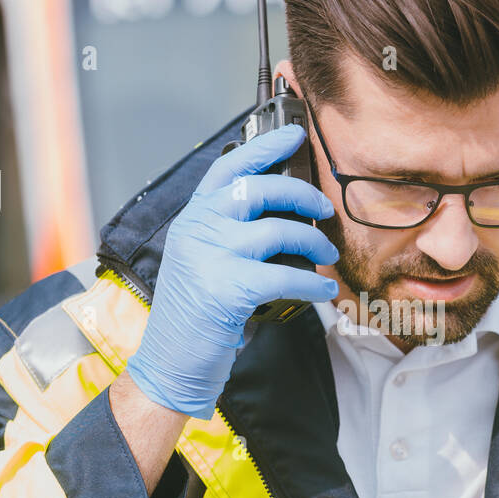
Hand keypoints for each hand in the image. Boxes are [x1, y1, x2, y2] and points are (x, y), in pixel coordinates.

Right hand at [125, 124, 338, 418]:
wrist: (171, 363)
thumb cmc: (195, 314)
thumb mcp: (202, 259)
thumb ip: (228, 230)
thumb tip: (284, 211)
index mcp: (193, 217)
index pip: (229, 167)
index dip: (264, 147)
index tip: (296, 135)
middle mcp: (197, 229)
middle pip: (259, 190)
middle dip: (302, 195)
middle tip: (324, 211)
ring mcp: (210, 256)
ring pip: (279, 231)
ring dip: (314, 242)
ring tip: (327, 256)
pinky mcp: (226, 289)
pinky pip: (285, 276)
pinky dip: (312, 283)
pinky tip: (324, 290)